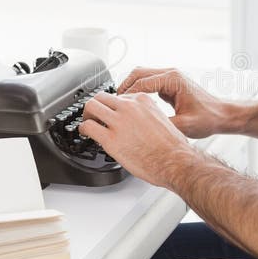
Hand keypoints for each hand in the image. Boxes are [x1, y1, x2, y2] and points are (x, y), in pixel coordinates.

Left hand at [79, 91, 195, 187]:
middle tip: (95, 115)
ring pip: (91, 107)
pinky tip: (85, 134)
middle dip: (96, 106)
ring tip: (88, 123)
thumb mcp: (163, 120)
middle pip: (102, 97)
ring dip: (87, 115)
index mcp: (143, 100)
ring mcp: (119, 121)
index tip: (112, 113)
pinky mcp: (110, 139)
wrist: (174, 161)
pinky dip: (83, 129)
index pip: (120, 96)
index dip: (113, 106)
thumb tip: (141, 121)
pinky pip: (88, 127)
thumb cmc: (173, 147)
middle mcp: (129, 107)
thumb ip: (149, 115)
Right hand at [117, 67, 228, 138]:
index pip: (141, 82)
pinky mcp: (169, 84)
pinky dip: (138, 90)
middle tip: (113, 103)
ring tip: (120, 104)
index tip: (116, 106)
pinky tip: (133, 105)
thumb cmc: (208, 118)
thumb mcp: (184, 125)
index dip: (126, 95)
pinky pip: (148, 82)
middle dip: (124, 87)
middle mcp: (171, 74)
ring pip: (141, 75)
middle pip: (138, 73)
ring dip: (130, 87)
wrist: (222, 115)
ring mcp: (170, 77)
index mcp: (173, 79)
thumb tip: (142, 128)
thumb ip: (163, 124)